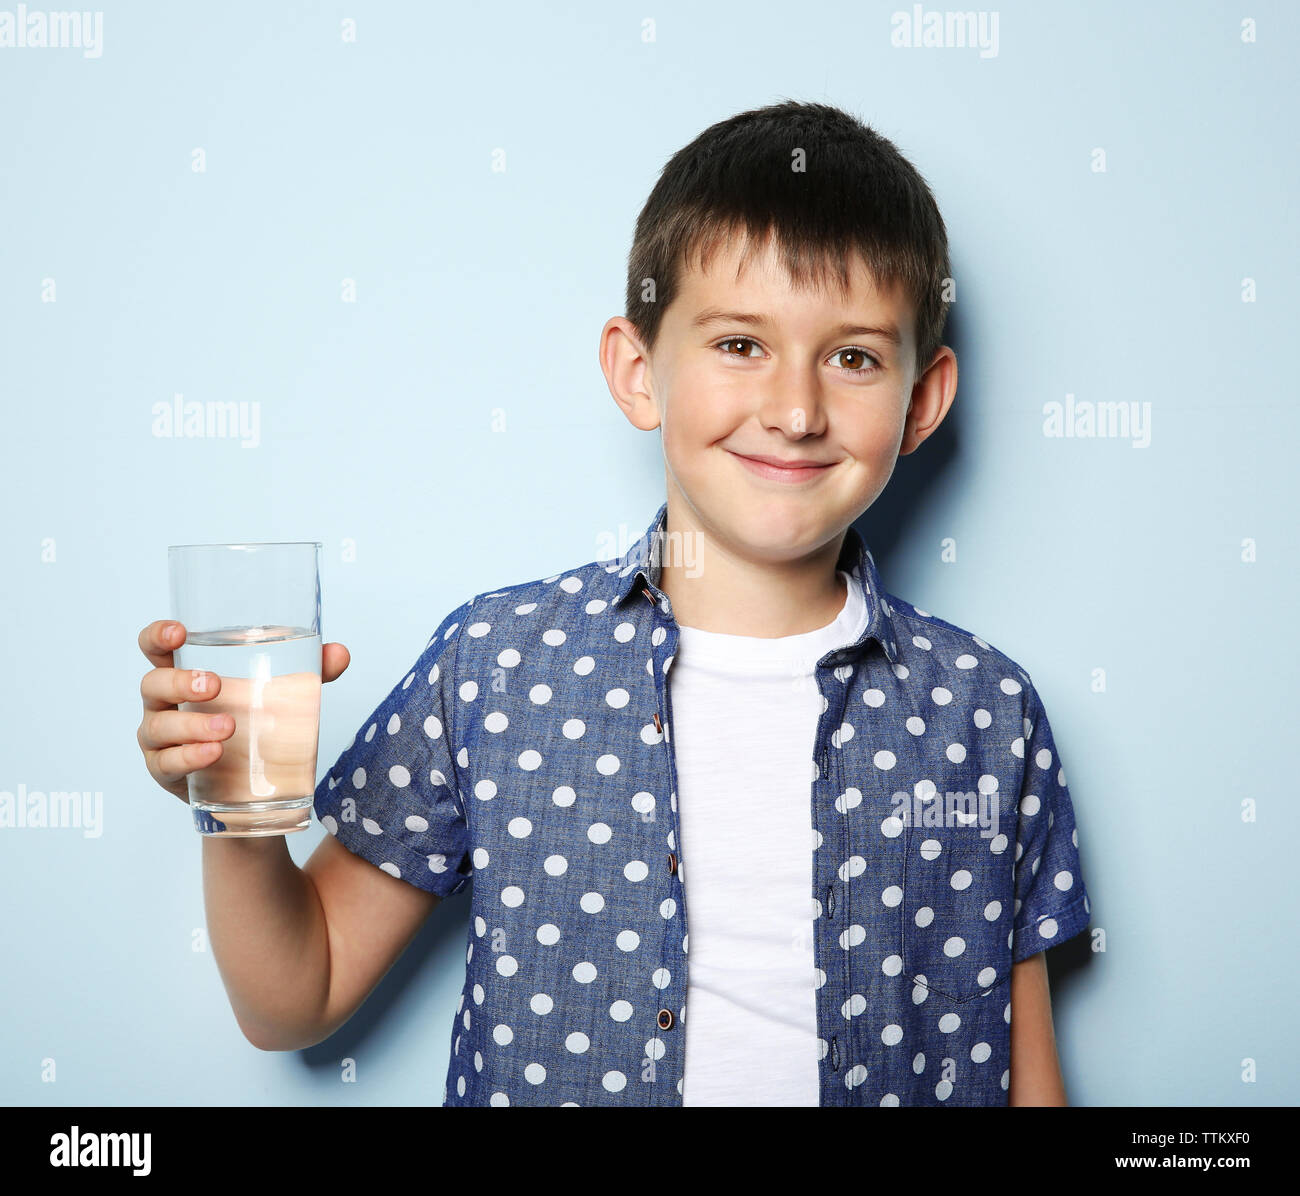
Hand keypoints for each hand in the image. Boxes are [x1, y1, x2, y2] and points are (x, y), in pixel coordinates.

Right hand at [136, 620, 350, 802]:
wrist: (245, 785)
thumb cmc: (251, 724)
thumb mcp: (279, 696)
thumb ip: (309, 674)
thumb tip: (340, 653)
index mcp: (185, 675)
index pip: (158, 650)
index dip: (158, 637)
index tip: (179, 632)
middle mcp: (165, 704)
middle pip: (153, 685)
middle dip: (180, 682)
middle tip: (214, 685)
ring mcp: (160, 740)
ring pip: (159, 727)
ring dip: (192, 725)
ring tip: (228, 727)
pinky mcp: (166, 772)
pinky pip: (167, 764)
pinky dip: (190, 758)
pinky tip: (212, 754)